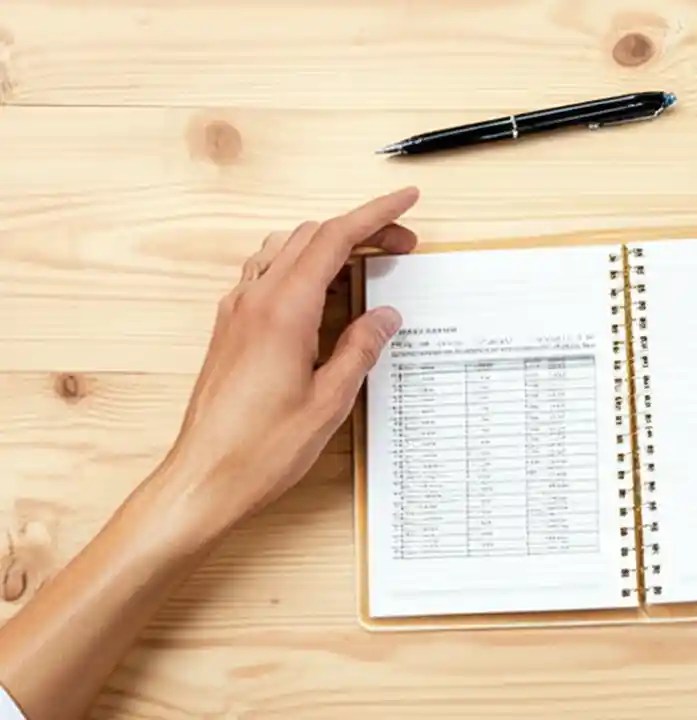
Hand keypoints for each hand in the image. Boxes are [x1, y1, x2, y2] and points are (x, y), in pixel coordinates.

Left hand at [153, 187, 420, 541]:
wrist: (203, 479)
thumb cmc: (262, 449)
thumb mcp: (330, 401)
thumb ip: (360, 349)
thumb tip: (384, 316)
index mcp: (284, 310)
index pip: (334, 238)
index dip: (375, 215)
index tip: (406, 200)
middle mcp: (255, 300)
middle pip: (312, 237)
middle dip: (361, 230)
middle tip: (401, 244)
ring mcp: (237, 312)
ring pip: (286, 250)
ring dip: (329, 245)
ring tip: (367, 264)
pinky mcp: (230, 330)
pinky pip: (267, 276)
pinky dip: (302, 267)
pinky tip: (324, 293)